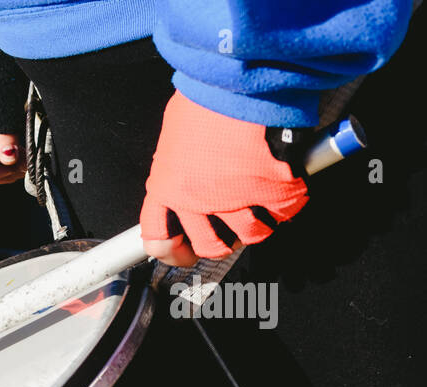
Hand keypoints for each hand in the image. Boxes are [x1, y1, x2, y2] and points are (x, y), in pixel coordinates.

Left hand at [141, 91, 308, 266]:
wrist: (241, 76)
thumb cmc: (207, 93)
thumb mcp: (176, 130)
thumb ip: (177, 161)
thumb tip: (186, 168)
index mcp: (165, 185)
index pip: (156, 238)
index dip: (170, 251)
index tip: (181, 251)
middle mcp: (196, 200)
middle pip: (209, 245)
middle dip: (223, 243)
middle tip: (232, 232)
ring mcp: (235, 198)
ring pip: (251, 234)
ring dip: (260, 226)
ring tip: (264, 210)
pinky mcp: (272, 190)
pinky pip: (284, 212)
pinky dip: (289, 204)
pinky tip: (288, 188)